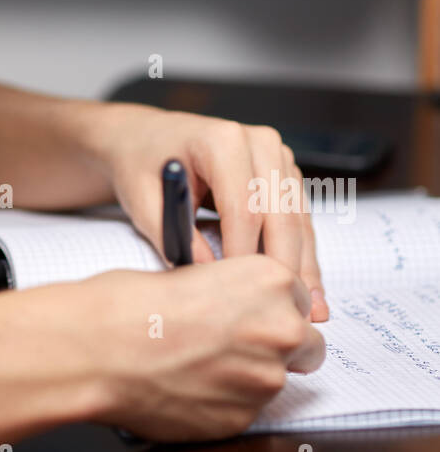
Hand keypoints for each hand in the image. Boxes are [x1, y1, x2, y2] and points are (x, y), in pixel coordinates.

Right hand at [84, 257, 326, 440]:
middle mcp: (280, 329)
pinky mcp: (243, 419)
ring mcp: (265, 380)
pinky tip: (189, 389)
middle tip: (235, 344)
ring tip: (199, 367)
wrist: (100, 351)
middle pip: (306, 344)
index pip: (300, 298)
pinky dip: (225, 404)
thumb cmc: (131, 305)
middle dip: (278, 346)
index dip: (274, 308)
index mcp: (269, 281)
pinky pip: (246, 411)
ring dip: (249, 377)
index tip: (255, 314)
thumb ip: (234, 295)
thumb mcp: (192, 273)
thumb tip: (240, 313)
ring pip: (275, 381)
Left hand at [91, 103, 328, 320]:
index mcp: (222, 141)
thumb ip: (172, 236)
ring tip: (310, 313)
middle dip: (284, 267)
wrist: (146, 138)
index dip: (244, 256)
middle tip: (286, 314)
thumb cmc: (141, 164)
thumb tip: (208, 273)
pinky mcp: (284, 172)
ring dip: (304, 266)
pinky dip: (302, 254)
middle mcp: (258, 142)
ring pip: (297, 219)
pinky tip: (308, 290)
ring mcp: (276, 155)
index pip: (243, 208)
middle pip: (280, 214)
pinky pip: (299, 218)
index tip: (241, 297)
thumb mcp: (142, 200)